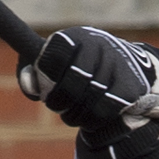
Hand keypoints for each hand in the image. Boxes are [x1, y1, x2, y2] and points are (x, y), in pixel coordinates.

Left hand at [19, 26, 158, 128]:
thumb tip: (29, 83)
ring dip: (75, 115)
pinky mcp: (130, 86)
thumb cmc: (81, 65)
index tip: (46, 89)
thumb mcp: (56, 62)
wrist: (128, 66)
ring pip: (88, 102)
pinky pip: (105, 111)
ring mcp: (116, 65)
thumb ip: (33, 71)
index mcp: (74, 37)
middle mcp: (97, 45)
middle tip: (59, 106)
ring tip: (73, 115)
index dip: (45, 79)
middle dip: (59, 101)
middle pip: (71, 84)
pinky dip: (94, 120)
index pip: (52, 58)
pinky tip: (91, 118)